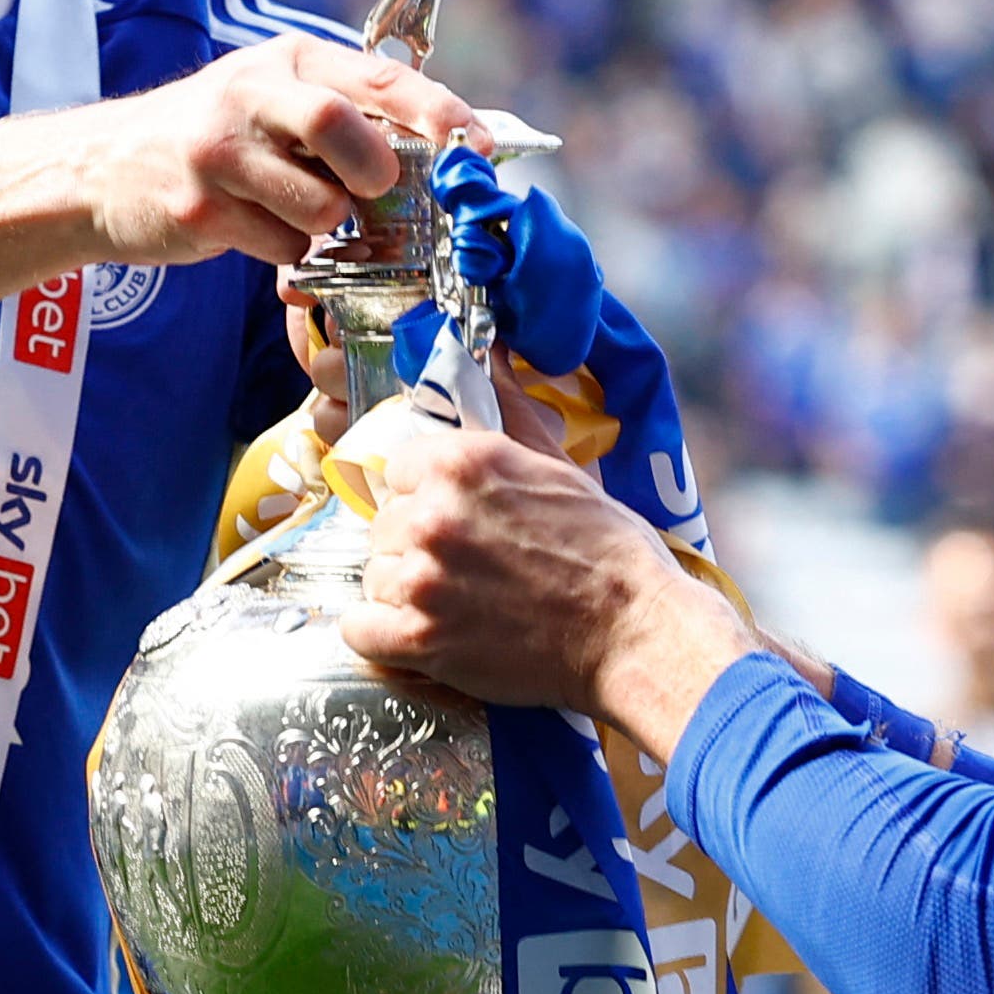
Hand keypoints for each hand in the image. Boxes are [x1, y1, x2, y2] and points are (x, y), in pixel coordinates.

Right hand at [65, 38, 476, 268]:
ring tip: (306, 215)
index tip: (477, 146)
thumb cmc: (215, 137)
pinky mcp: (199, 209)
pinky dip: (291, 253)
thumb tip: (444, 151)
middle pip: (335, 123)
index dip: (437, 112)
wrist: (103, 169)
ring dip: (332, 227)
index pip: (377, 75)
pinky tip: (263, 233)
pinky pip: (282, 247)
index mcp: (286, 59)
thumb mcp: (274, 100)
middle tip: (379, 191)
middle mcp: (249, 93)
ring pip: (318, 205)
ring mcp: (218, 152)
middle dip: (375, 168)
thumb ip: (347, 115)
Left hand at [341, 418, 757, 750]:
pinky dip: (380, 637)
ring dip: (403, 593)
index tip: (456, 519)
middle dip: (415, 545)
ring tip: (456, 605)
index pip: (398, 469)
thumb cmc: (611, 552)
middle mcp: (431, 515)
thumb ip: (510, 412)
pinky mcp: (420, 639)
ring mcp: (422, 579)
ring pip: (373, 578)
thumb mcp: (559, 465)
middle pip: (382, 525)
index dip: (424, 495)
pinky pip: (358, 632)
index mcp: (461, 462)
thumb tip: (493, 354)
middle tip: (466, 568)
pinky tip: (417, 637)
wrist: (634, 632)